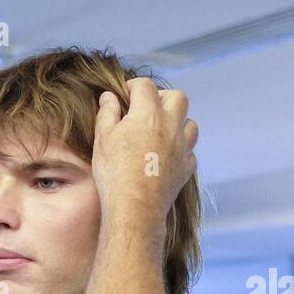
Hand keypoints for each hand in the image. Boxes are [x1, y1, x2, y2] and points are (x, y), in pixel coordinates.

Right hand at [93, 78, 197, 232]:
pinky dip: (180, 148)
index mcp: (148, 114)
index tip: (124, 94)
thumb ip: (107, 113)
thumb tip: (109, 97)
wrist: (135, 207)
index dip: (133, 86)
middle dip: (163, 98)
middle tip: (147, 108)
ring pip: (190, 123)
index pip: (145, 86)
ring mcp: (183, 146)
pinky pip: (189, 150)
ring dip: (177, 122)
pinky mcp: (187, 166)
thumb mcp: (103, 139)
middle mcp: (171, 125)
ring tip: (161, 131)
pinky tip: (167, 156)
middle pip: (177, 97)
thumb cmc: (115, 172)